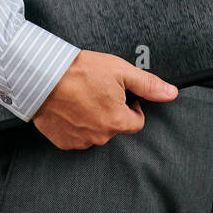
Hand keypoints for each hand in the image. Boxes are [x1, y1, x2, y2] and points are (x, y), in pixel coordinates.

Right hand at [31, 50, 178, 149]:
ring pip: (96, 131)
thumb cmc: (80, 71)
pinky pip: (76, 135)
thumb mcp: (120, 71)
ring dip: (93, 117)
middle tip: (97, 90)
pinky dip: (75, 123)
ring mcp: (80, 141)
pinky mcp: (62, 141)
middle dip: (110, 110)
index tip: (119, 93)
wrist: (41, 76)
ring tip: (81, 96)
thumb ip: (148, 84)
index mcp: (118, 122)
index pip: (136, 121)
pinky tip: (69, 105)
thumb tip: (171, 93)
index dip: (131, 106)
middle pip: (115, 126)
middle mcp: (100, 136)